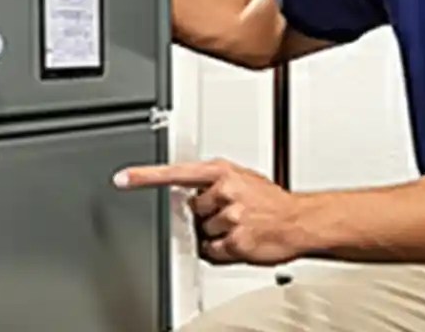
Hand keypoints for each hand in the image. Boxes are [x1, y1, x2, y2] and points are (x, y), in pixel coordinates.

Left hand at [114, 158, 306, 265]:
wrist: (299, 222)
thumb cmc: (272, 203)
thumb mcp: (243, 179)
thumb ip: (213, 183)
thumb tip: (191, 190)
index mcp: (222, 172)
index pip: (176, 172)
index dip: (147, 177)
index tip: (124, 178)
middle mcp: (224, 191)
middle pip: (191, 210)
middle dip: (204, 216)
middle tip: (230, 214)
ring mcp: (230, 217)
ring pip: (202, 233)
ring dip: (216, 234)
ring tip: (240, 227)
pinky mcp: (235, 241)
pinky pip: (212, 251)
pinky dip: (221, 251)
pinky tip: (239, 241)